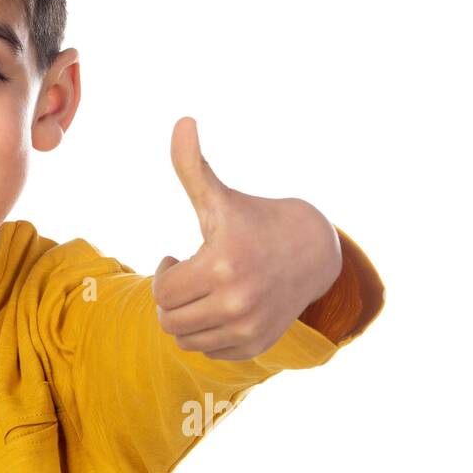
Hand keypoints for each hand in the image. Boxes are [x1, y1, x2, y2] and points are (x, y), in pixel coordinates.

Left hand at [152, 117, 342, 360]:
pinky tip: (220, 309)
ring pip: (186, 340)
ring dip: (186, 316)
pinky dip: (207, 334)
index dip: (163, 273)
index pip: (162, 291)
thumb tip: (182, 120)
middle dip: (170, 297)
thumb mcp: (218, 196)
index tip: (176, 258)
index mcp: (223, 265)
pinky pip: (209, 352)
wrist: (311, 251)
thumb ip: (191, 165)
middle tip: (187, 276)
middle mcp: (237, 303)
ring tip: (201, 292)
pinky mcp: (257, 345)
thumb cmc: (253, 220)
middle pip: (169, 320)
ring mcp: (249, 328)